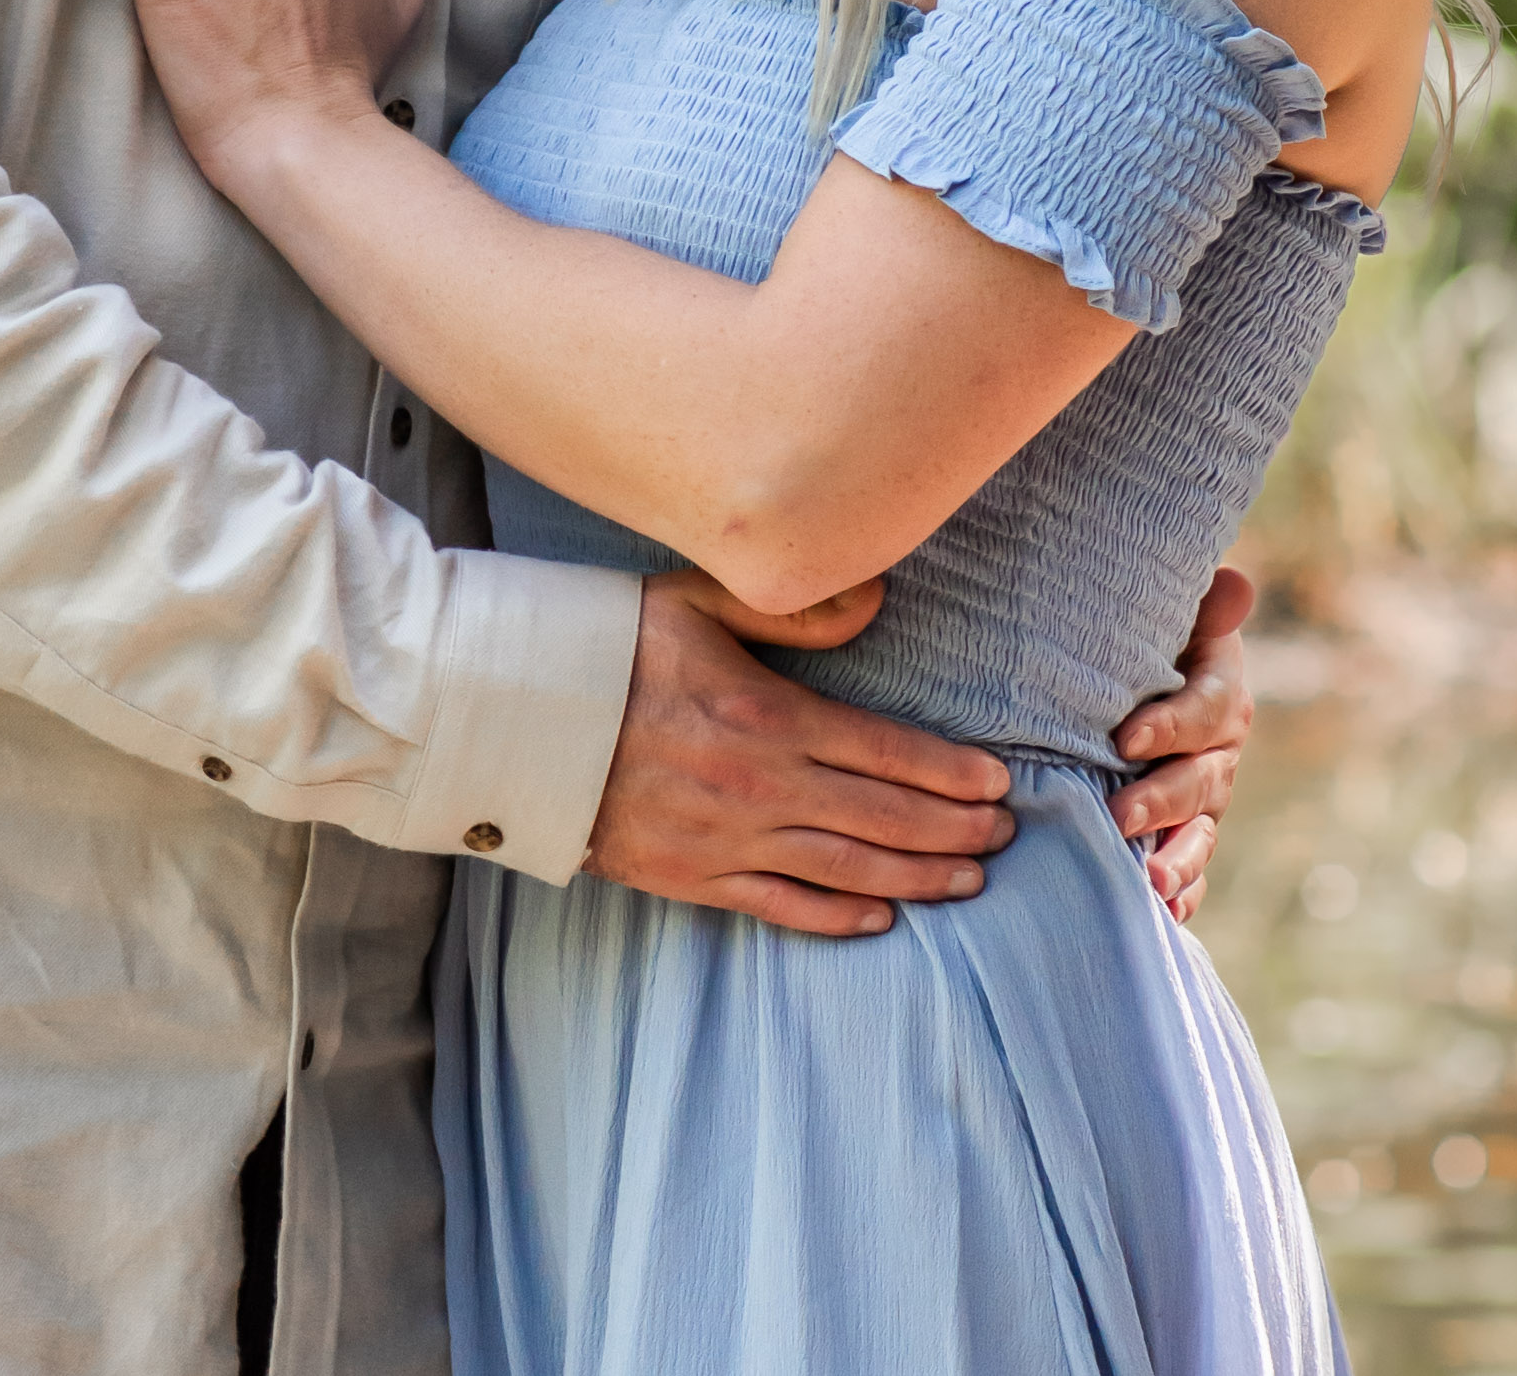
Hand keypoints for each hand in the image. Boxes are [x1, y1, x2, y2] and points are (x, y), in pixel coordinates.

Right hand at [586, 571, 1016, 936]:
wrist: (511, 720)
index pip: (884, 750)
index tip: (998, 783)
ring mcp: (725, 840)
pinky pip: (780, 906)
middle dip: (952, 828)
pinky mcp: (690, 877)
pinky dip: (836, 916)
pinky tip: (882, 917)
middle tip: (1006, 836)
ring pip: (845, 868)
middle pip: (881, 817)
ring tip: (969, 878)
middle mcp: (756, 786)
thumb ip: (791, 607)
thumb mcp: (695, 600)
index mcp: (765, 715)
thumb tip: (875, 600)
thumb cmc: (605, 646)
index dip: (949, 772)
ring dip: (916, 875)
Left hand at [1106, 563, 1258, 925]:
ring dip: (1176, 861)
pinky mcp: (1184, 835)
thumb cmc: (1146, 642)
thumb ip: (1202, 606)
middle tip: (1118, 814)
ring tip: (1148, 882)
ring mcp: (1205, 802)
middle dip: (1161, 800)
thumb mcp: (1171, 619)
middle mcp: (1220, 753)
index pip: (1204, 710)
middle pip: (1200, 781)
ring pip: (1199, 835)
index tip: (1125, 736)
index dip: (1171, 725)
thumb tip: (1235, 584)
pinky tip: (1165, 914)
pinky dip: (1180, 894)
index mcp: (1220, 697)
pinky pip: (1190, 872)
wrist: (1136, 679)